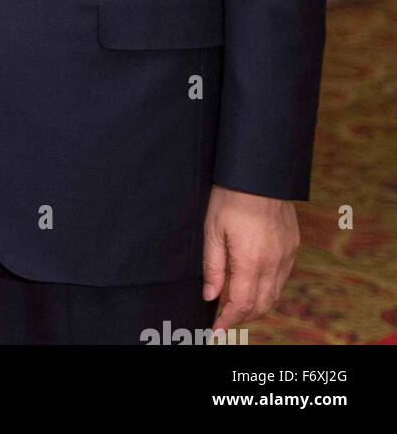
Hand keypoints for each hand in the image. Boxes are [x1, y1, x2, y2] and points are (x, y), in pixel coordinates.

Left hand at [202, 184, 299, 329]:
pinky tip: (254, 284)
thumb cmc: (230, 197)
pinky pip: (282, 277)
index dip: (228, 320)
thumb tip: (210, 296)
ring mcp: (287, 255)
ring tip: (236, 306)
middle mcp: (274, 263)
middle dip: (242, 317)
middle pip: (261, 305)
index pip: (242, 304)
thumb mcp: (212, 229)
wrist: (259, 173)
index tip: (216, 330)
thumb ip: (212, 266)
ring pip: (274, 294)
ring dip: (256, 305)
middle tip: (224, 321)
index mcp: (251, 261)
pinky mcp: (292, 245)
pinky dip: (268, 288)